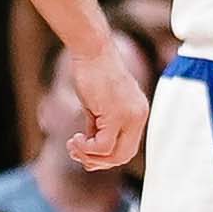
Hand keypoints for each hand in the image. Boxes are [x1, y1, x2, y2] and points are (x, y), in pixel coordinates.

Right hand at [61, 28, 149, 171]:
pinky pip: (103, 146)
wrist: (91, 50)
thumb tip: (91, 154)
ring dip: (89, 155)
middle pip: (123, 156)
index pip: (128, 148)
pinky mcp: (117, 115)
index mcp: (138, 113)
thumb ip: (100, 128)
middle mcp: (139, 116)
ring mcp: (130, 116)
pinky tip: (75, 139)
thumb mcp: (98, 106)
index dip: (106, 157)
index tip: (85, 152)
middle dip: (98, 161)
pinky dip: (86, 148)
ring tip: (73, 144)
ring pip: (114, 154)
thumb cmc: (92, 72)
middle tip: (76, 153)